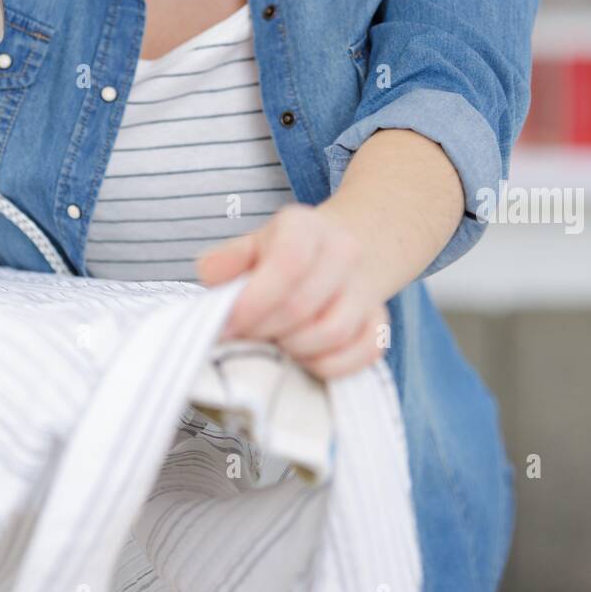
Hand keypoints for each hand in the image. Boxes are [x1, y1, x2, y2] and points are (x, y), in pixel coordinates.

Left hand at [196, 202, 390, 379]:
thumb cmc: (283, 256)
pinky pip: (363, 353)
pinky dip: (329, 365)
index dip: (255, 302)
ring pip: (333, 332)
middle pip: (304, 305)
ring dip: (295, 349)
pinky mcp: (380, 320)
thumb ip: (224, 261)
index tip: (229, 326)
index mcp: (304, 227)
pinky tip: (304, 356)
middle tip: (245, 337)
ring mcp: (366, 287)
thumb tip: (210, 277)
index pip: (288, 264)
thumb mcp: (249, 247)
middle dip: (265, 331)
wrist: (338, 251)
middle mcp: (344, 250)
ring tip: (274, 343)